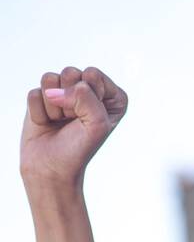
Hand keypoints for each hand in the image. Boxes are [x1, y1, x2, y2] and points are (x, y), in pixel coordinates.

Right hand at [20, 66, 127, 193]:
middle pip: (70, 72)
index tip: (88, 119)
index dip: (88, 98)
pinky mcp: (42, 98)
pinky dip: (39, 112)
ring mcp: (63, 92)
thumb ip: (85, 96)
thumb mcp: (97, 124)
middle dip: (70, 101)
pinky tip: (46, 123)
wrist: (53, 169)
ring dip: (54, 106)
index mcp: (110, 96)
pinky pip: (34, 93)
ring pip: (50, 79)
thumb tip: (55, 88)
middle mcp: (88, 90)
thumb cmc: (79, 149)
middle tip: (72, 121)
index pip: (93, 74)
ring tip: (59, 122)